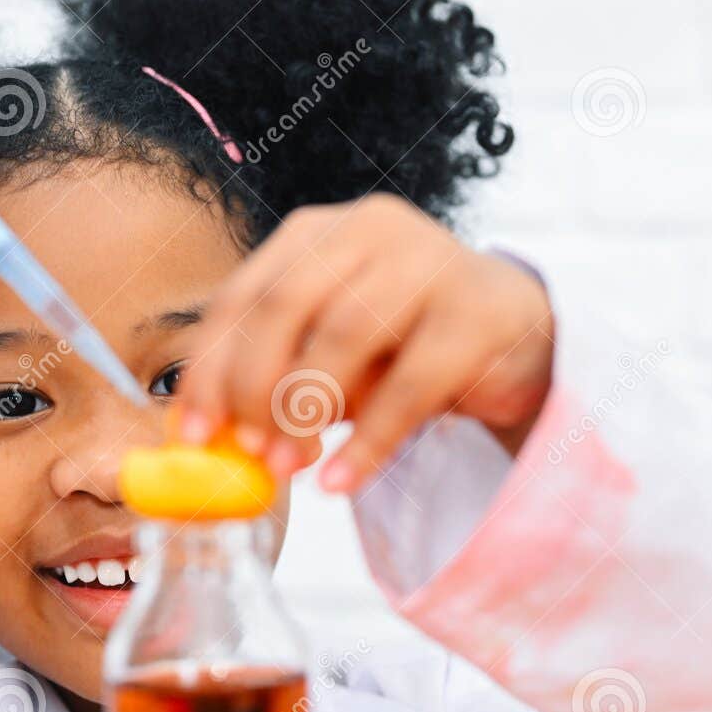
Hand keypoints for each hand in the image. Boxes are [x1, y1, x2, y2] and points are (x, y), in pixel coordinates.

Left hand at [179, 194, 554, 492]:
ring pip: (345, 335)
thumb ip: (273, 383)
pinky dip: (368, 442)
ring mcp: (429, 263)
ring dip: (305, 411)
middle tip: (242, 450)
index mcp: (318, 236)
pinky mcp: (477, 314)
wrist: (519, 337)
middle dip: (251, 385)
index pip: (243, 296)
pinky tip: (339, 481)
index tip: (192, 434)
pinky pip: (410, 385)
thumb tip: (206, 441)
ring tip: (286, 469)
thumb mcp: (328, 358)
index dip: (210, 367)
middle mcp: (369, 231)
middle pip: (285, 305)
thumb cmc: (404, 347)